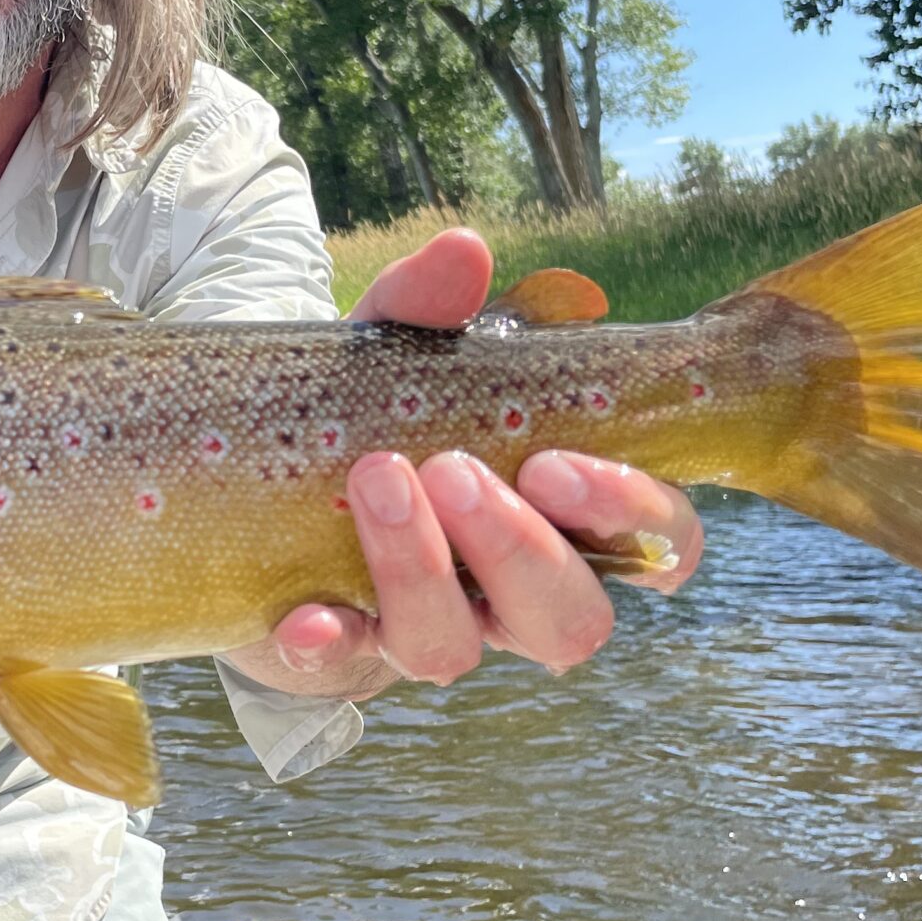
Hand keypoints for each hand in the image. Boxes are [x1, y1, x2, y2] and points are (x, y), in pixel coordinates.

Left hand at [220, 228, 704, 702]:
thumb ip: (429, 310)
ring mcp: (429, 631)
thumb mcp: (394, 355)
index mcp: (563, 523)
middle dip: (520, 548)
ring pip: (458, 648)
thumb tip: (464, 250)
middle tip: (456, 470)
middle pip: (570, 619)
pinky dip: (328, 642)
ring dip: (419, 568)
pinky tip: (304, 615)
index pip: (660, 546)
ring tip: (376, 478)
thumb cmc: (374, 420)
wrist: (260, 482)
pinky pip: (345, 670)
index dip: (632, 515)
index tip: (557, 462)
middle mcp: (510, 595)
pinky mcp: (345, 656)